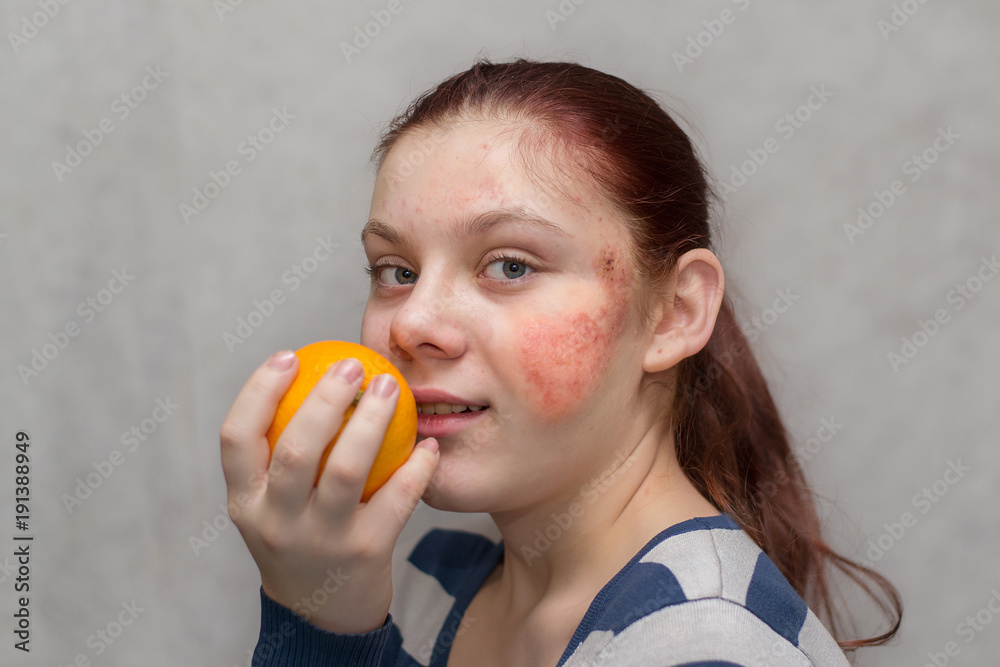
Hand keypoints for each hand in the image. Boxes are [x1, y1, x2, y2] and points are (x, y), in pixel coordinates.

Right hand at [219, 350, 439, 632]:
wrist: (323, 615)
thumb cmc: (301, 535)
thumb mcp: (273, 504)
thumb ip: (280, 452)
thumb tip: (317, 374)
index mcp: (244, 503)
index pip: (236, 438)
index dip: (258, 391)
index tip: (289, 356)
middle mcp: (275, 522)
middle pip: (295, 448)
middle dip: (325, 398)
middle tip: (353, 365)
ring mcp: (320, 539)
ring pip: (346, 469)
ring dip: (372, 421)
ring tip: (391, 387)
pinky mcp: (365, 553)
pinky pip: (397, 497)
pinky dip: (416, 465)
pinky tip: (427, 443)